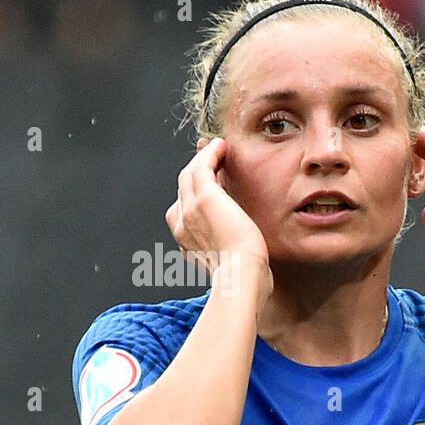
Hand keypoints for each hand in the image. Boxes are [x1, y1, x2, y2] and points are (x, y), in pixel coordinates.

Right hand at [165, 137, 272, 300]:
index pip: (184, 207)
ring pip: (190, 174)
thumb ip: (230, 248)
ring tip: (219, 148)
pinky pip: (201, 165)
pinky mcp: (204, 198)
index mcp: (185, 240)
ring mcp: (189, 210)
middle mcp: (181, 224)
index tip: (210, 179)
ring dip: (204, 157)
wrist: (241, 278)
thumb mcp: (232, 261)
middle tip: (212, 155)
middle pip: (184, 187)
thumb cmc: (243, 278)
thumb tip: (242, 243)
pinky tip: (222, 146)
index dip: (195, 190)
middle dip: (196, 168)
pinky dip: (210, 153)